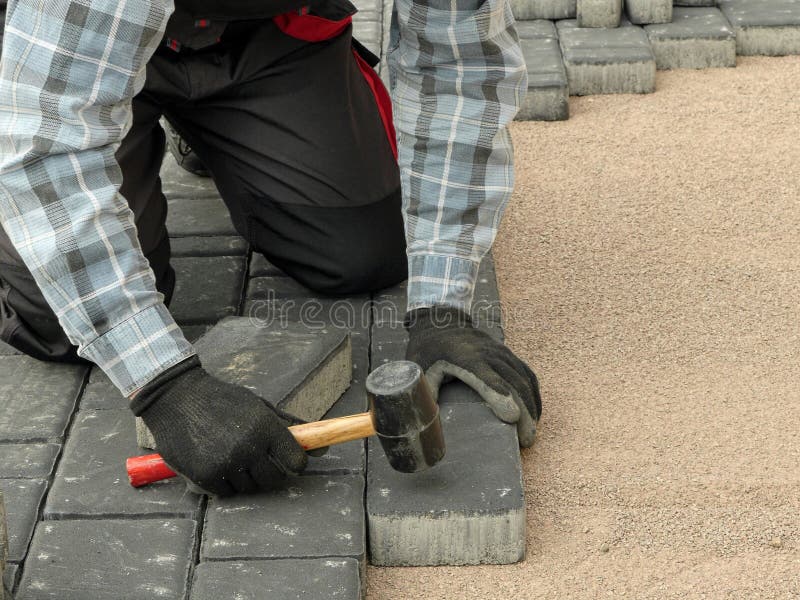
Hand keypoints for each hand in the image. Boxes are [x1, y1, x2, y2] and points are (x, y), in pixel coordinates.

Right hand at [130, 356, 306, 494]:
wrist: (177, 397)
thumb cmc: (223, 400)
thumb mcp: (259, 406)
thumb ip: (290, 426)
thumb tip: (323, 446)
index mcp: (266, 427)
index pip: (297, 461)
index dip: (296, 463)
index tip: (289, 462)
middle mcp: (249, 447)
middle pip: (275, 479)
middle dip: (271, 473)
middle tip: (258, 461)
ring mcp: (227, 463)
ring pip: (250, 488)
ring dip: (246, 478)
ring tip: (233, 457)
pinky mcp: (206, 476)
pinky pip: (226, 493)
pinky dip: (224, 484)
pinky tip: (217, 463)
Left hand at [405, 307, 541, 446]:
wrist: (442, 321)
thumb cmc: (429, 350)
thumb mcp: (419, 369)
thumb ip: (425, 394)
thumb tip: (427, 424)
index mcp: (465, 357)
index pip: (486, 377)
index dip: (499, 395)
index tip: (512, 417)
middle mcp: (488, 353)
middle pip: (512, 382)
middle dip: (523, 410)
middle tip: (526, 439)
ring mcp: (501, 352)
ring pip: (524, 379)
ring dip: (531, 405)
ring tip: (531, 432)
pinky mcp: (508, 354)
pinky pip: (526, 374)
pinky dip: (533, 394)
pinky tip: (534, 413)